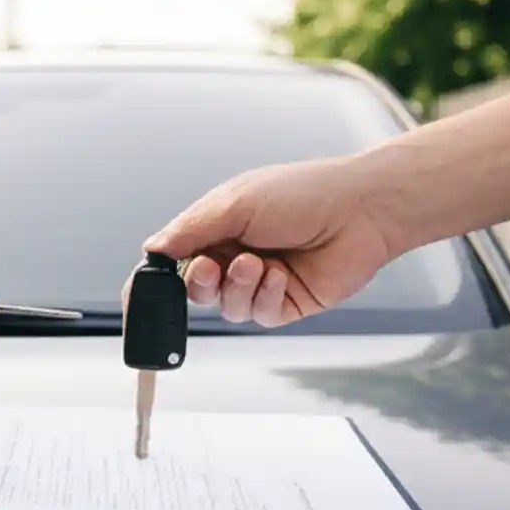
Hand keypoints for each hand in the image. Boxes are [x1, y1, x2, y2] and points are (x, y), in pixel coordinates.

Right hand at [141, 157, 402, 327]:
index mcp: (218, 229)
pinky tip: (282, 275)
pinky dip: (266, 296)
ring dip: (238, 287)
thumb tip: (151, 250)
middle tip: (212, 267)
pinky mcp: (286, 304)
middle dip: (200, 283)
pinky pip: (259, 315)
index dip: (160, 277)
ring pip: (227, 307)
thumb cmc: (301, 194)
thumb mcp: (234, 203)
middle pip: (196, 290)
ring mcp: (261, 283)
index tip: (148, 287)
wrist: (361, 210)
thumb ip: (191, 230)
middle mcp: (235, 257)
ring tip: (259, 264)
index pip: (176, 260)